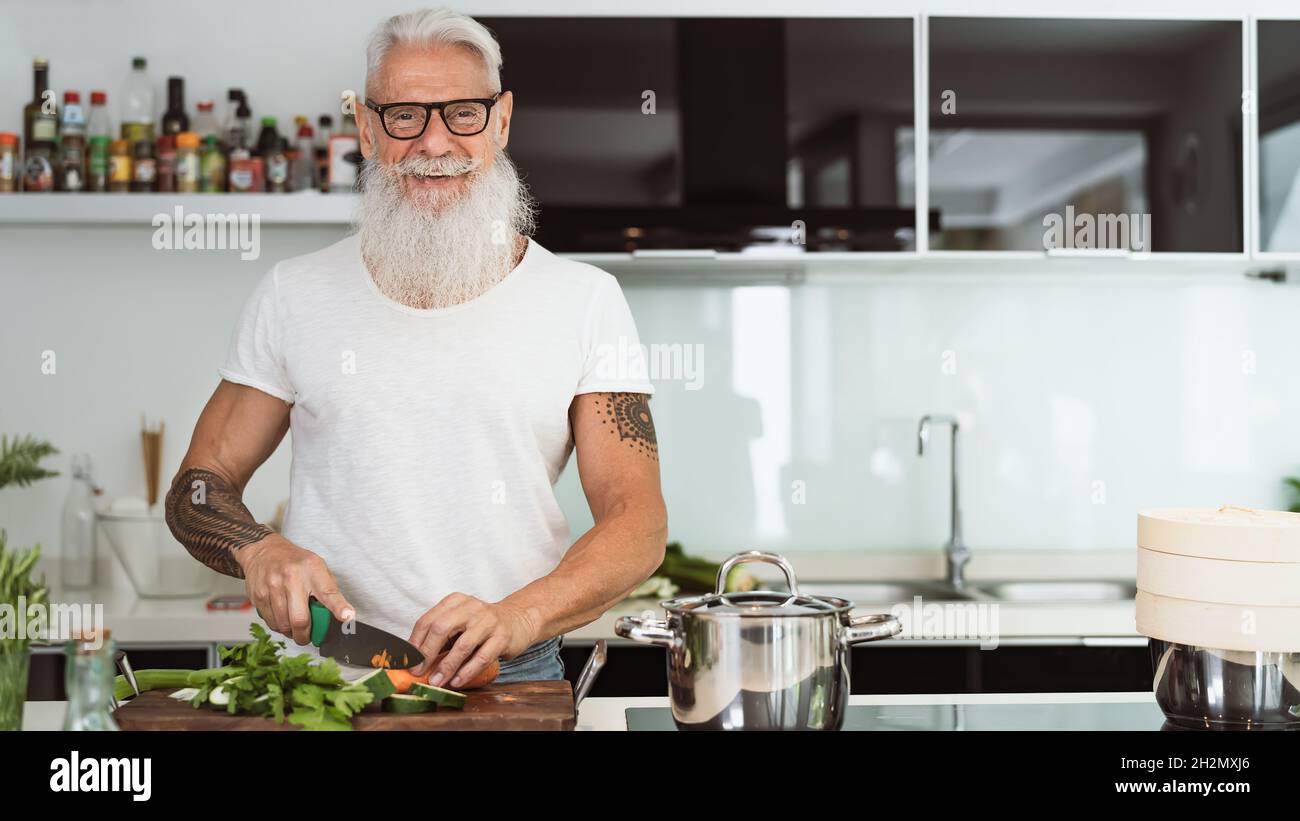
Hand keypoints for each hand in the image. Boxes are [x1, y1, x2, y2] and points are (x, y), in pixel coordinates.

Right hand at [238, 533, 354, 644]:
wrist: (264, 551)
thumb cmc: (294, 561)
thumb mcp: (316, 566)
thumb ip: (327, 589)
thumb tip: (340, 613)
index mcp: (312, 569)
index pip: (328, 591)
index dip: (339, 607)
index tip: (347, 616)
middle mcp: (291, 578)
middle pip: (300, 619)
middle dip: (305, 635)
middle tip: (308, 637)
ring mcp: (272, 587)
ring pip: (283, 625)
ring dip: (291, 632)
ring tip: (294, 625)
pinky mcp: (258, 596)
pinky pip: (271, 623)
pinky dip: (279, 627)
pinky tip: (282, 618)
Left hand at [408, 594, 536, 687]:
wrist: (517, 619)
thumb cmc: (481, 625)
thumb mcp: (459, 623)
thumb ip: (440, 637)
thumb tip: (415, 661)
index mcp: (455, 602)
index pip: (427, 621)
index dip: (414, 643)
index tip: (407, 662)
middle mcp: (471, 607)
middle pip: (441, 628)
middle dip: (426, 653)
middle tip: (418, 672)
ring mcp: (488, 621)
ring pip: (462, 645)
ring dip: (446, 666)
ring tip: (436, 681)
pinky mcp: (502, 636)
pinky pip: (482, 657)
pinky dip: (467, 671)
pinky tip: (457, 681)